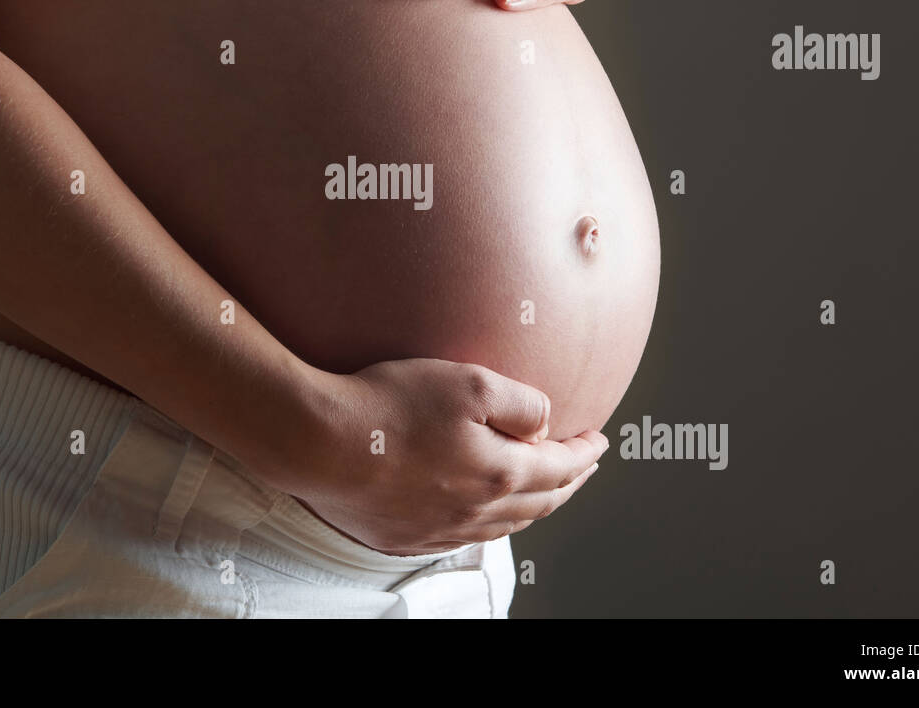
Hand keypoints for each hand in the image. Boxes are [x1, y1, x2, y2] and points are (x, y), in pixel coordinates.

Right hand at [278, 358, 608, 554]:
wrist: (318, 442)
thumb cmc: (391, 405)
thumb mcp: (471, 382)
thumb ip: (521, 404)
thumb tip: (544, 425)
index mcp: (499, 473)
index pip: (560, 468)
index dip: (585, 453)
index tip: (600, 440)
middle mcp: (475, 511)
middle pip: (539, 502)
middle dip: (568, 483)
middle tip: (583, 468)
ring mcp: (439, 529)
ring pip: (503, 524)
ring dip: (533, 506)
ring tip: (543, 491)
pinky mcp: (404, 536)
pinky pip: (463, 536)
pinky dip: (489, 523)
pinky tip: (482, 513)